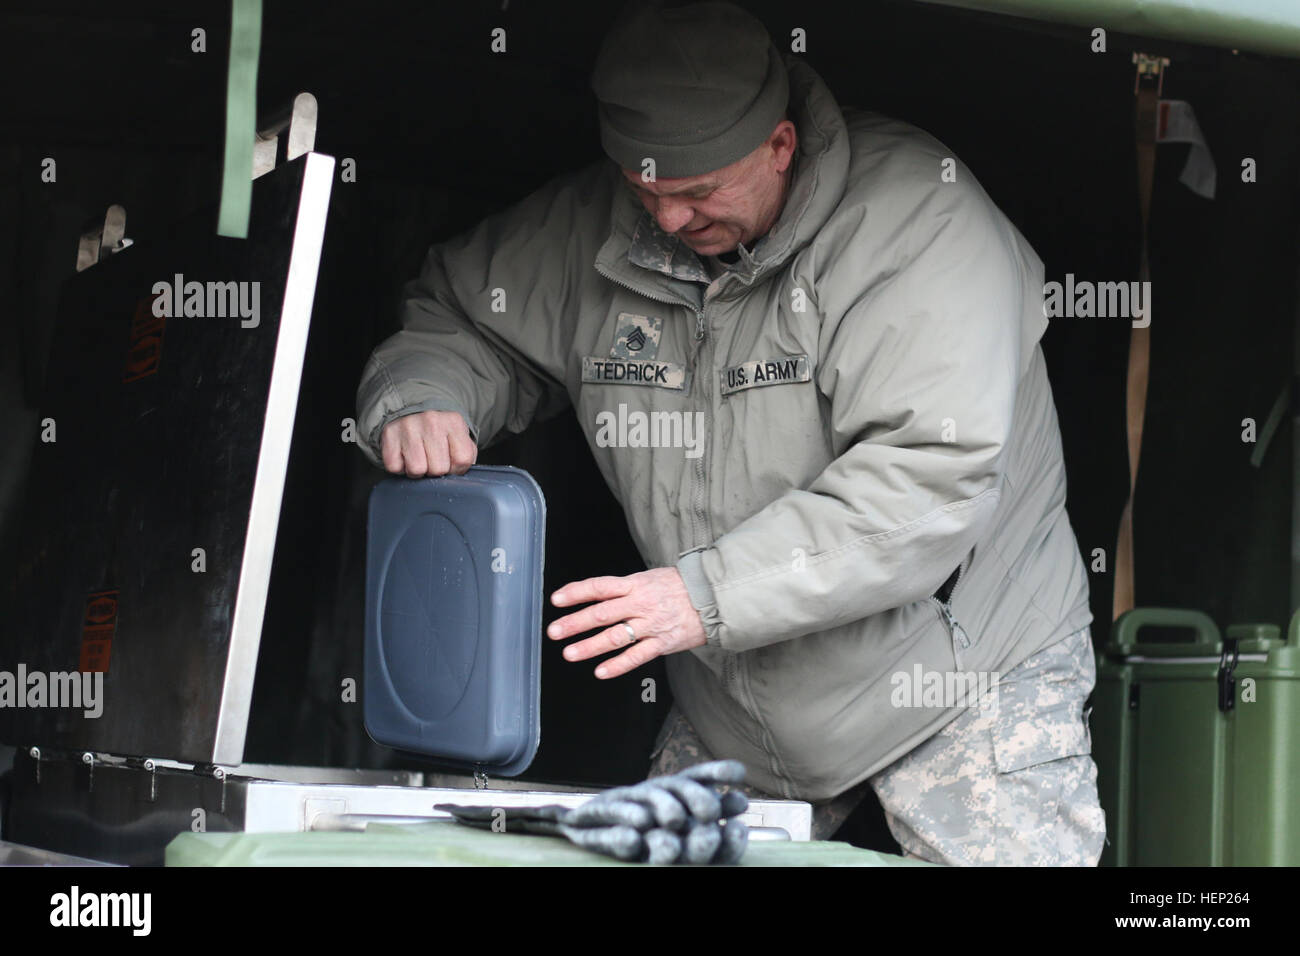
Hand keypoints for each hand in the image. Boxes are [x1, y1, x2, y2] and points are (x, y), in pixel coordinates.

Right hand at [380, 410, 476, 476]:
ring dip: (417, 471)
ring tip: (418, 458)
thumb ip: (465, 456)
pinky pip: (395, 467)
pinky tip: (404, 455)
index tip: (451, 463)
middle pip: (438, 468)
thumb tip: (460, 474)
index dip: (456, 469)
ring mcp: (408, 426)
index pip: (462, 459)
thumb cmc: (438, 432)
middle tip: (431, 460)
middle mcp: (431, 421)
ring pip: (416, 470)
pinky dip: (399, 467)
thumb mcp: (459, 438)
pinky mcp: (389, 434)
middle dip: (435, 471)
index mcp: (454, 422)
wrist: (411, 412)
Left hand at [547, 569, 707, 678]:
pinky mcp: (662, 643)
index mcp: (635, 585)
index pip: (599, 587)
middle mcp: (640, 604)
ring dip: (590, 646)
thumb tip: (598, 594)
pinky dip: (618, 665)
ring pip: (615, 637)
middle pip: (601, 613)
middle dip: (575, 623)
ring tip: (570, 653)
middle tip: (554, 631)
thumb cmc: (679, 587)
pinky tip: (600, 671)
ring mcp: (651, 625)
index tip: (556, 599)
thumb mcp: (650, 577)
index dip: (576, 593)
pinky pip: (636, 656)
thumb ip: (625, 588)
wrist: (713, 598)